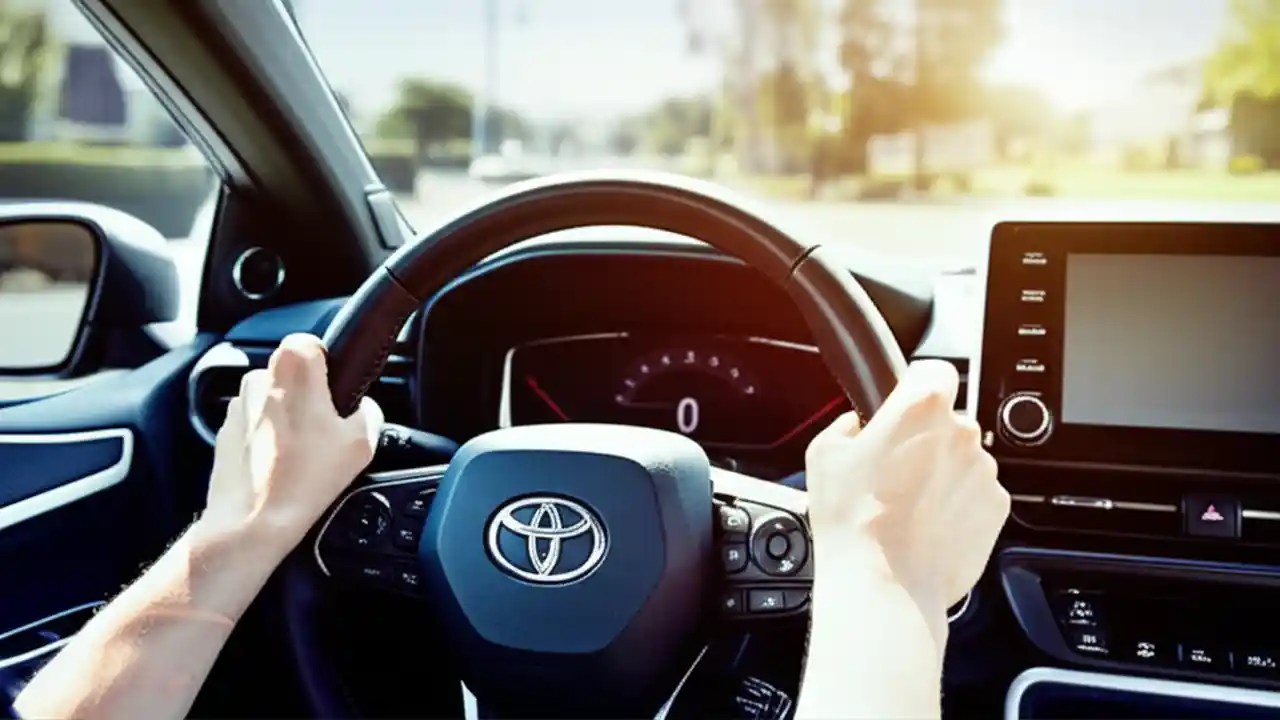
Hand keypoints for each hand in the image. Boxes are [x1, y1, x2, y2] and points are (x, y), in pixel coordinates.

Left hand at [200, 333, 383, 553]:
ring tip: (302, 453)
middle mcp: (259, 378)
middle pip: (291, 372)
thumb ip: (369, 412)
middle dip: (307, 394)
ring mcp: (237, 406)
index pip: (311, 341)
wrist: (254, 521)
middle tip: (325, 429)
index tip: (335, 390)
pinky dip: (267, 438)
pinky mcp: (224, 431)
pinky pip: (254, 424)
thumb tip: (364, 409)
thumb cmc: (305, 480)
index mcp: (294, 369)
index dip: (327, 365)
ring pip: (272, 398)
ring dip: (286, 416)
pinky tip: (281, 466)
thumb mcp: (362, 443)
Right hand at [805, 359, 1008, 616]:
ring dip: (943, 472)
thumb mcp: (823, 455)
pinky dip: (958, 503)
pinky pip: (977, 493)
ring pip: (963, 458)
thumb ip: (845, 426)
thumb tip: (856, 427)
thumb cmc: (852, 521)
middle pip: (948, 420)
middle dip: (926, 438)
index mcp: (920, 407)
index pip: (933, 370)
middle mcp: (961, 432)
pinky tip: (927, 524)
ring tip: (908, 504)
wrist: (886, 584)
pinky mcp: (997, 507)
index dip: (916, 386)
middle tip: (894, 468)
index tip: (904, 404)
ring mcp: (984, 471)